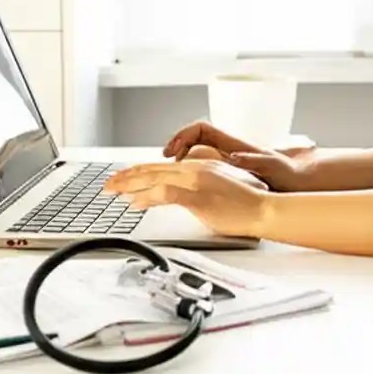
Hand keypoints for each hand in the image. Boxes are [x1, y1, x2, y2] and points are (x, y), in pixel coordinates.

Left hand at [104, 160, 272, 237]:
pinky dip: (147, 197)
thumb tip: (178, 195)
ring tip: (114, 192)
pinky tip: (135, 203)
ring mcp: (197, 180)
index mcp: (200, 165)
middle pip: (153, 169)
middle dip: (126, 177)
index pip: (162, 165)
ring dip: (129, 185)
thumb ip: (198, 188)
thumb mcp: (219, 188)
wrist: (264, 208)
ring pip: (154, 178)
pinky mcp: (199, 195)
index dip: (139, 171)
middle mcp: (196, 168)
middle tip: (108, 185)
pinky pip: (166, 193)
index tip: (123, 178)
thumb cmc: (246, 203)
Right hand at [163, 120, 317, 191]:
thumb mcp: (273, 167)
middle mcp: (227, 150)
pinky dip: (190, 175)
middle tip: (162, 160)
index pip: (201, 129)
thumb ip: (255, 161)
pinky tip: (185, 186)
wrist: (300, 184)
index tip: (172, 150)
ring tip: (166, 173)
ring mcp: (226, 163)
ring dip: (179, 160)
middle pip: (192, 140)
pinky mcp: (228, 176)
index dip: (183, 135)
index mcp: (234, 144)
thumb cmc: (289, 174)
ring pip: (195, 155)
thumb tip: (234, 157)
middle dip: (175, 146)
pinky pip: (203, 170)